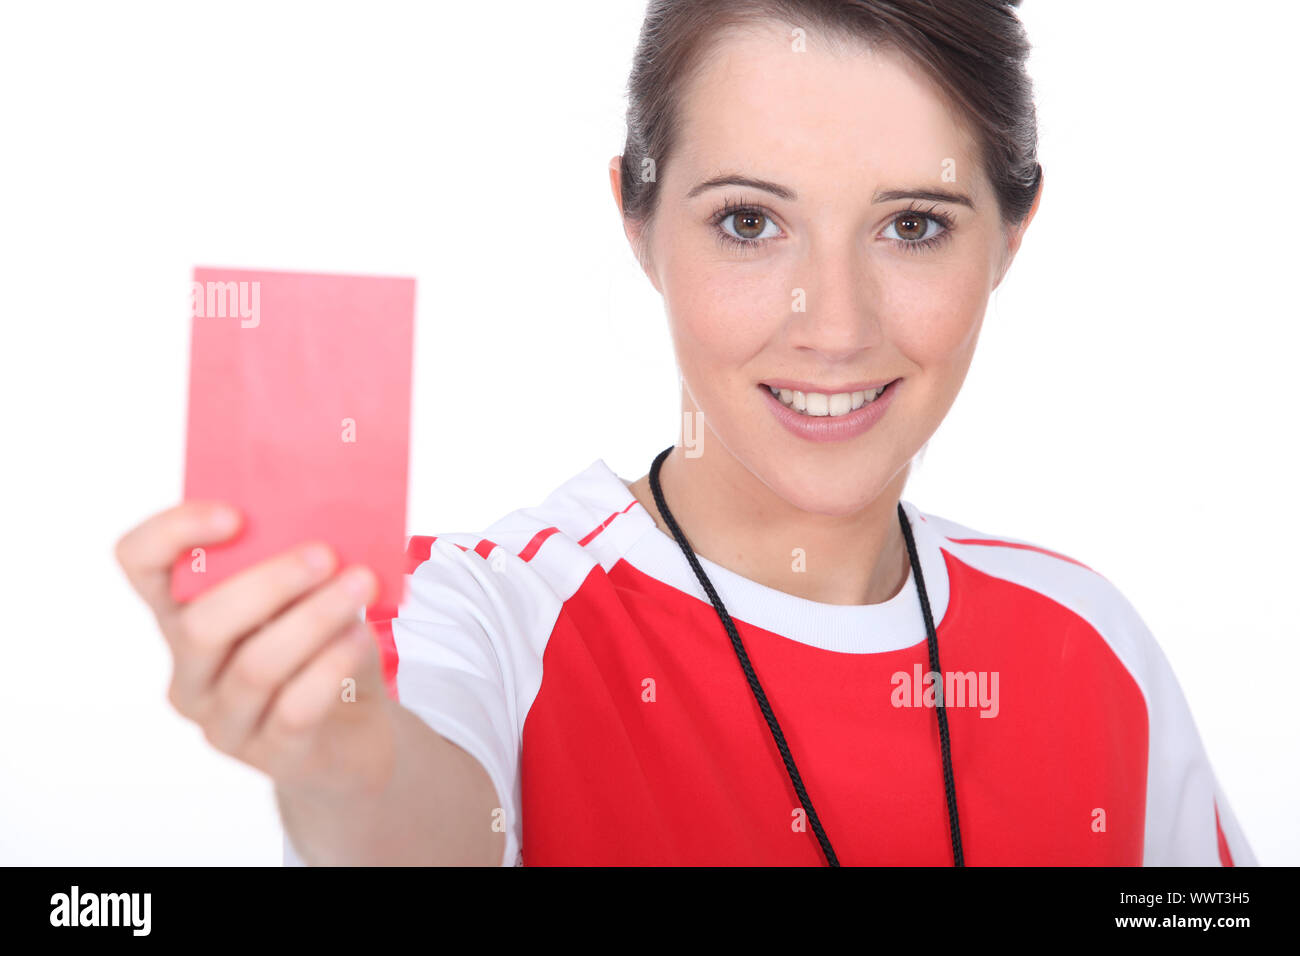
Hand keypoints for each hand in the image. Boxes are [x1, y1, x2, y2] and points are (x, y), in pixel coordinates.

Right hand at [115, 501, 396, 795]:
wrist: (356, 735)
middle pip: (200, 624)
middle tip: (325, 555)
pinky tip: (361, 640)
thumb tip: (324, 523)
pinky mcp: (273, 756)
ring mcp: (225, 720)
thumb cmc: (324, 648)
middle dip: (268, 583)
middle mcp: (190, 671)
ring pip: (253, 668)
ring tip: (360, 586)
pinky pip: (293, 710)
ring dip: (312, 620)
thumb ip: (300, 564)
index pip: (141, 563)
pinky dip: (330, 668)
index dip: (173, 532)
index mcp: (183, 615)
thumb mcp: (309, 599)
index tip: (236, 515)